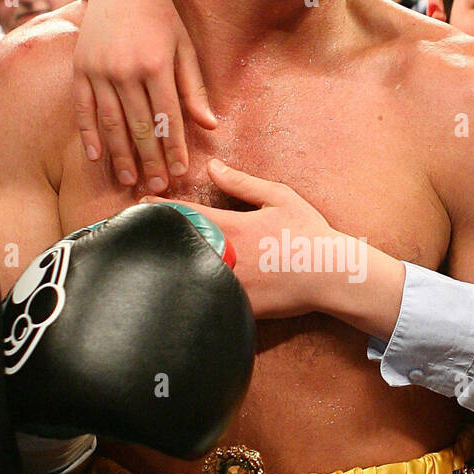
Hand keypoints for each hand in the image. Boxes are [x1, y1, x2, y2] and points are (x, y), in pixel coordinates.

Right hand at [73, 0, 216, 190]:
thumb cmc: (162, 16)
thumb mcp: (185, 47)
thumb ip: (194, 88)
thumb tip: (210, 126)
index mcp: (157, 64)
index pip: (168, 117)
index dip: (174, 148)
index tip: (180, 172)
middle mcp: (126, 70)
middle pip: (140, 126)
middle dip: (150, 160)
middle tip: (158, 187)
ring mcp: (99, 70)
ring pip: (111, 123)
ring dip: (121, 156)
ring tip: (130, 180)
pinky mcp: (80, 69)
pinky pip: (83, 109)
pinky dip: (89, 135)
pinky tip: (97, 158)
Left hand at [144, 160, 343, 318]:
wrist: (331, 274)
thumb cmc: (308, 233)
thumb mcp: (279, 198)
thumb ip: (242, 183)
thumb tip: (212, 167)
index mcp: (233, 227)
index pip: (185, 215)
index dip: (159, 208)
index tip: (142, 204)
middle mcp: (227, 256)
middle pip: (180, 245)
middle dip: (160, 237)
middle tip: (141, 232)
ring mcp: (232, 284)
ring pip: (190, 274)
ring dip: (172, 265)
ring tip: (153, 261)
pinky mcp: (239, 306)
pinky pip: (208, 300)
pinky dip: (193, 293)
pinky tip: (180, 291)